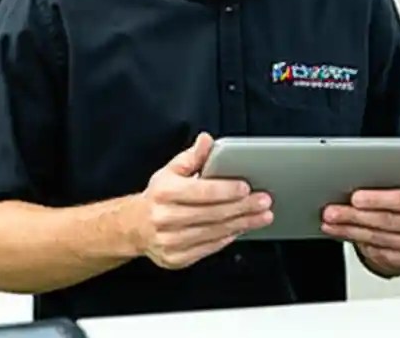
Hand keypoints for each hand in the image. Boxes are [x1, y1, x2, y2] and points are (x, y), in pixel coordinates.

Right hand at [129, 132, 272, 269]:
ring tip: (261, 216)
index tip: (247, 188)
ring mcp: (169, 241)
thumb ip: (193, 156)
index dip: (226, 190)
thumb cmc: (159, 196)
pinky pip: (209, 248)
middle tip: (264, 202)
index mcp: (164, 192)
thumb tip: (207, 140)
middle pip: (212, 213)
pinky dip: (228, 238)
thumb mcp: (171, 170)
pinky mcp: (176, 259)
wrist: (135, 227)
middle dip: (243, 207)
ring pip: (213, 232)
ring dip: (242, 224)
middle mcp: (164, 218)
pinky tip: (242, 229)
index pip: (201, 191)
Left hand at [321, 184, 399, 275]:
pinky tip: (341, 232)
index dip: (379, 199)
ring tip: (331, 221)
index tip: (355, 197)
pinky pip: (376, 252)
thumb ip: (394, 182)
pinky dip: (355, 240)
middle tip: (333, 211)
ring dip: (349, 229)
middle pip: (388, 220)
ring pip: (378, 237)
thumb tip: (360, 177)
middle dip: (356, 215)